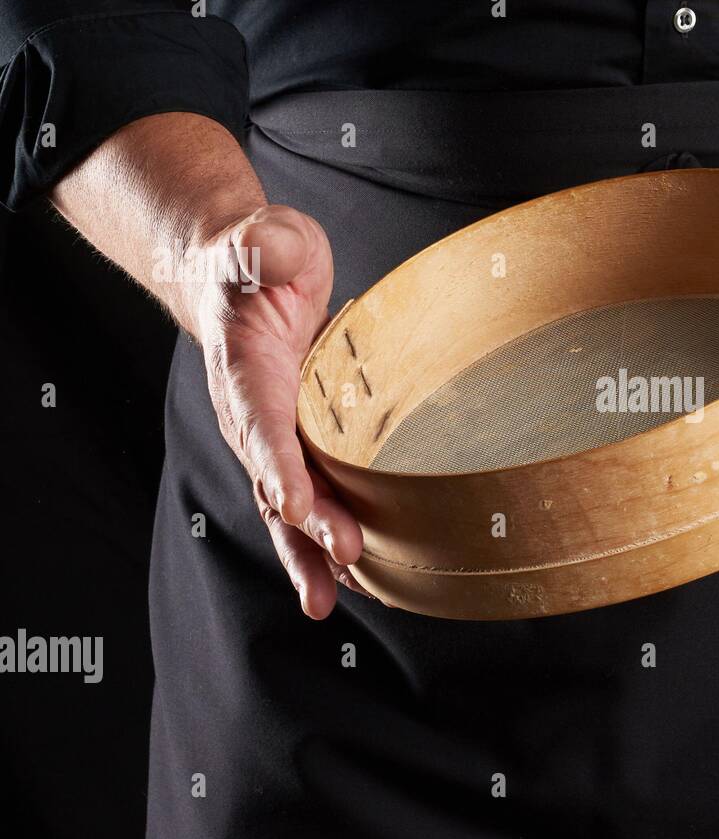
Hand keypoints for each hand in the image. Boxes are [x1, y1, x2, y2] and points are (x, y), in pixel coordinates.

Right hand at [187, 205, 367, 617]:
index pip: (259, 423)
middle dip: (305, 529)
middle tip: (341, 564)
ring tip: (329, 600)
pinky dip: (325, 536)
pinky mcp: (299, 441)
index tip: (294, 505)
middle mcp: (253, 413)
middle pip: (273, 481)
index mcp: (244, 369)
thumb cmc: (259, 257)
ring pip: (287, 504)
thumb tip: (274, 251)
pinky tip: (354, 573)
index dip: (277, 465)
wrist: (246, 276)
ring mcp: (275, 433)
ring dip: (308, 553)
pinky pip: (311, 495)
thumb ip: (266, 246)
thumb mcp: (267, 238)